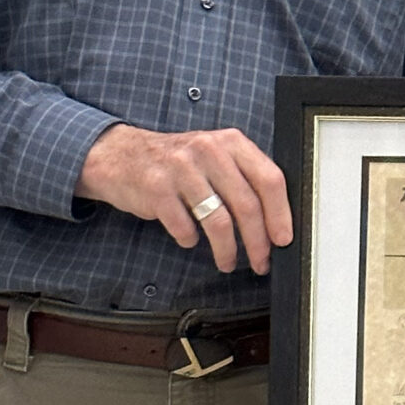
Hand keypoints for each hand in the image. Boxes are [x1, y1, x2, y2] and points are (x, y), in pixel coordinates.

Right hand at [77, 123, 291, 274]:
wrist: (120, 155)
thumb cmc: (177, 163)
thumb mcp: (215, 156)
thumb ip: (243, 178)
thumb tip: (275, 221)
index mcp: (231, 142)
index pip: (269, 179)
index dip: (281, 214)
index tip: (283, 239)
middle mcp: (208, 150)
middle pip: (247, 205)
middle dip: (258, 242)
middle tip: (261, 262)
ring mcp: (182, 169)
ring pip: (219, 221)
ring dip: (227, 250)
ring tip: (228, 261)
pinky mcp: (157, 188)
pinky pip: (185, 227)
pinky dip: (190, 240)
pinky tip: (190, 240)